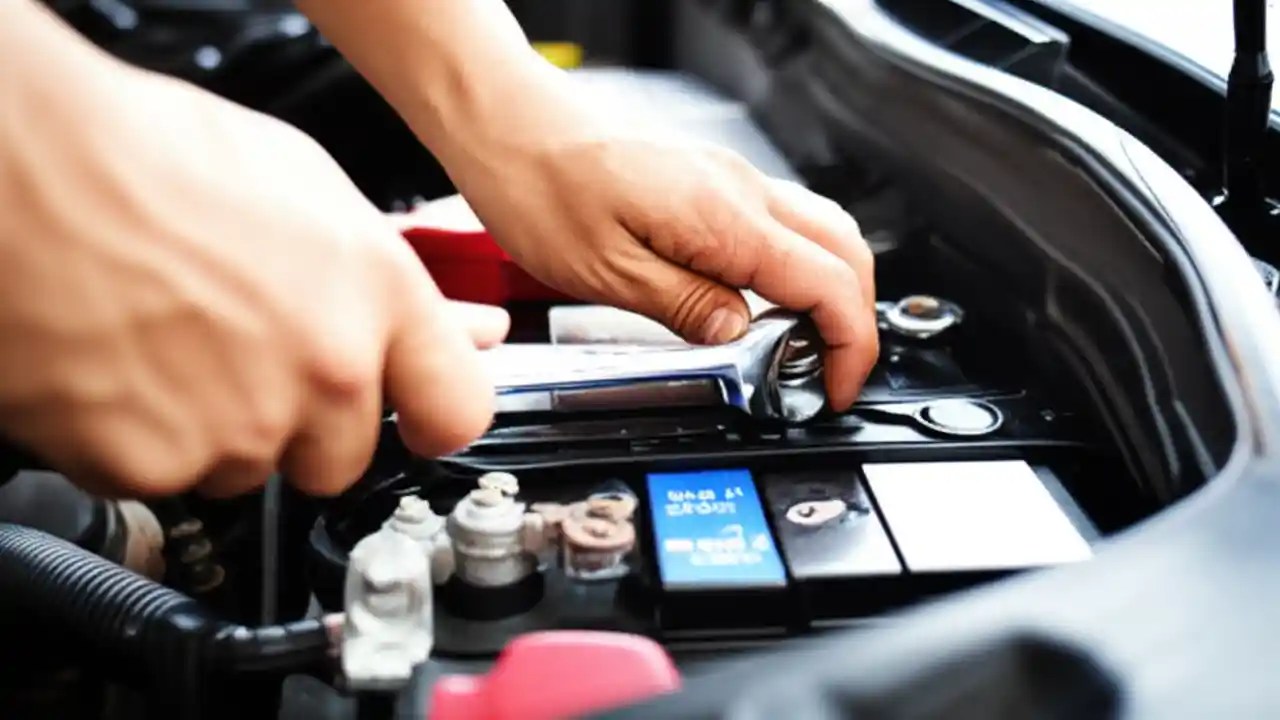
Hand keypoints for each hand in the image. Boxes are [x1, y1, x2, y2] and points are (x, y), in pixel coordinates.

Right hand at [0, 57, 503, 497]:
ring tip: (171, 343)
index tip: (415, 418)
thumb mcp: (309, 191)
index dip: (432, 417)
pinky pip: (167, 479)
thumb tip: (465, 328)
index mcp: (377, 298)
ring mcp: (241, 427)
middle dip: (305, 424)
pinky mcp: (154, 466)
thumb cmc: (152, 157)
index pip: (458, 410)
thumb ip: (394, 280)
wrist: (22, 171)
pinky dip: (143, 442)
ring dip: (219, 429)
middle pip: (343, 455)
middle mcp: (324, 373)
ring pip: (251, 468)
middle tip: (247, 355)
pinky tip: (125, 370)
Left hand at [437, 80, 877, 410]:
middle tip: (829, 373)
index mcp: (725, 217)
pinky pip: (781, 221)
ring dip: (830, 290)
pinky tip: (760, 298)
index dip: (850, 345)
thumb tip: (738, 335)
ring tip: (800, 344)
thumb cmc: (540, 186)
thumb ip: (685, 307)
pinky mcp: (709, 180)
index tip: (836, 387)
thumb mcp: (606, 273)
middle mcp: (740, 190)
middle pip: (846, 253)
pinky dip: (796, 265)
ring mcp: (729, 180)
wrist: (508, 124)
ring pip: (821, 232)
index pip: (829, 284)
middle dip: (856, 320)